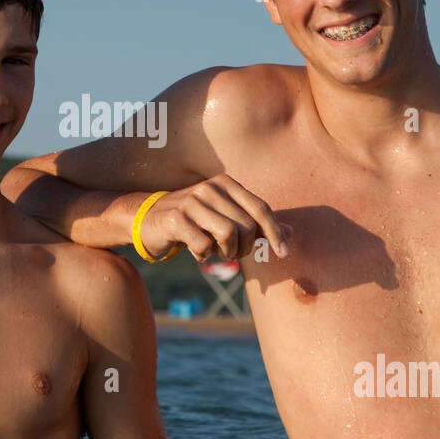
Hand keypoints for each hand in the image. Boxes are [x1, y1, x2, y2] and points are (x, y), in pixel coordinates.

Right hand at [138, 174, 289, 261]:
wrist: (147, 218)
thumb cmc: (194, 221)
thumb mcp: (226, 218)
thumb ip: (257, 226)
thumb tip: (292, 235)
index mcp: (226, 183)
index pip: (261, 208)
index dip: (275, 232)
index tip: (283, 253)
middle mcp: (210, 187)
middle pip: (247, 226)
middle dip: (245, 248)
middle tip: (233, 253)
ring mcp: (192, 201)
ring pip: (228, 235)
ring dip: (226, 253)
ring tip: (216, 252)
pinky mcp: (176, 218)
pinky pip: (203, 246)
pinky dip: (203, 255)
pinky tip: (195, 250)